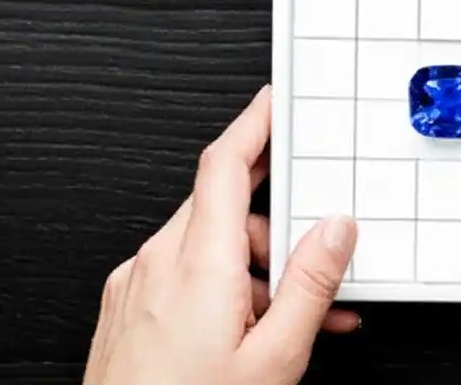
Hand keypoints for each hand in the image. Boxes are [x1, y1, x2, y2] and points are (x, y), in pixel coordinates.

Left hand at [83, 85, 359, 384]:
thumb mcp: (274, 358)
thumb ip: (311, 284)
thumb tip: (335, 229)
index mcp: (196, 264)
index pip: (223, 164)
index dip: (252, 124)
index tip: (274, 102)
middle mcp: (156, 263)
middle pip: (222, 210)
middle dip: (273, 229)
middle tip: (313, 259)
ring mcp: (134, 286)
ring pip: (204, 247)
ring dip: (253, 270)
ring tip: (293, 319)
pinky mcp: (124, 309)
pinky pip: (181, 276)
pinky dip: (221, 288)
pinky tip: (253, 328)